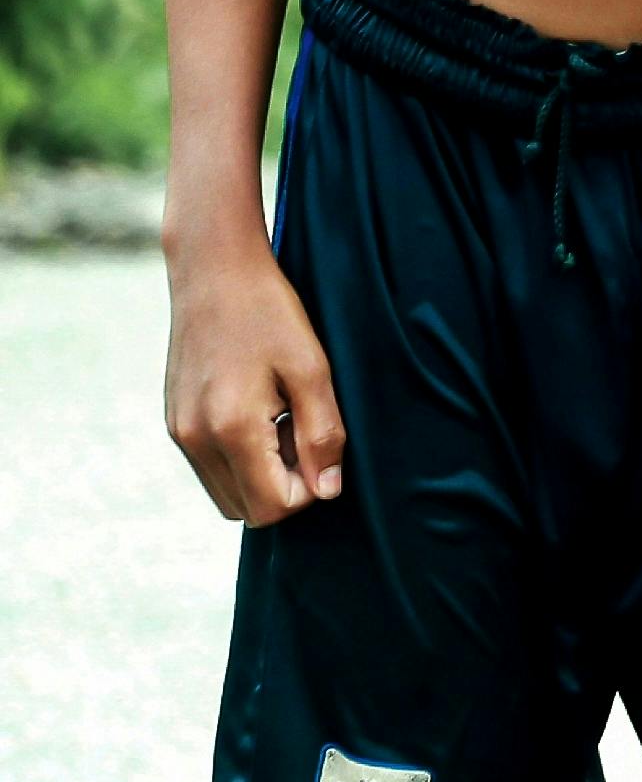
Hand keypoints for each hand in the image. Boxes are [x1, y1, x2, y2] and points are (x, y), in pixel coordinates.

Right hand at [165, 233, 344, 523]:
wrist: (214, 272)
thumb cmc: (270, 314)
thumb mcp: (313, 370)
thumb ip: (322, 434)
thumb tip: (327, 491)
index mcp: (230, 429)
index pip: (271, 508)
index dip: (308, 490)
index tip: (322, 446)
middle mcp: (195, 440)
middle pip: (246, 509)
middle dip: (284, 486)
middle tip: (304, 431)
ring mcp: (179, 432)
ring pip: (226, 493)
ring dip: (261, 474)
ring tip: (283, 419)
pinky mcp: (174, 421)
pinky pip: (210, 467)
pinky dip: (239, 457)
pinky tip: (260, 410)